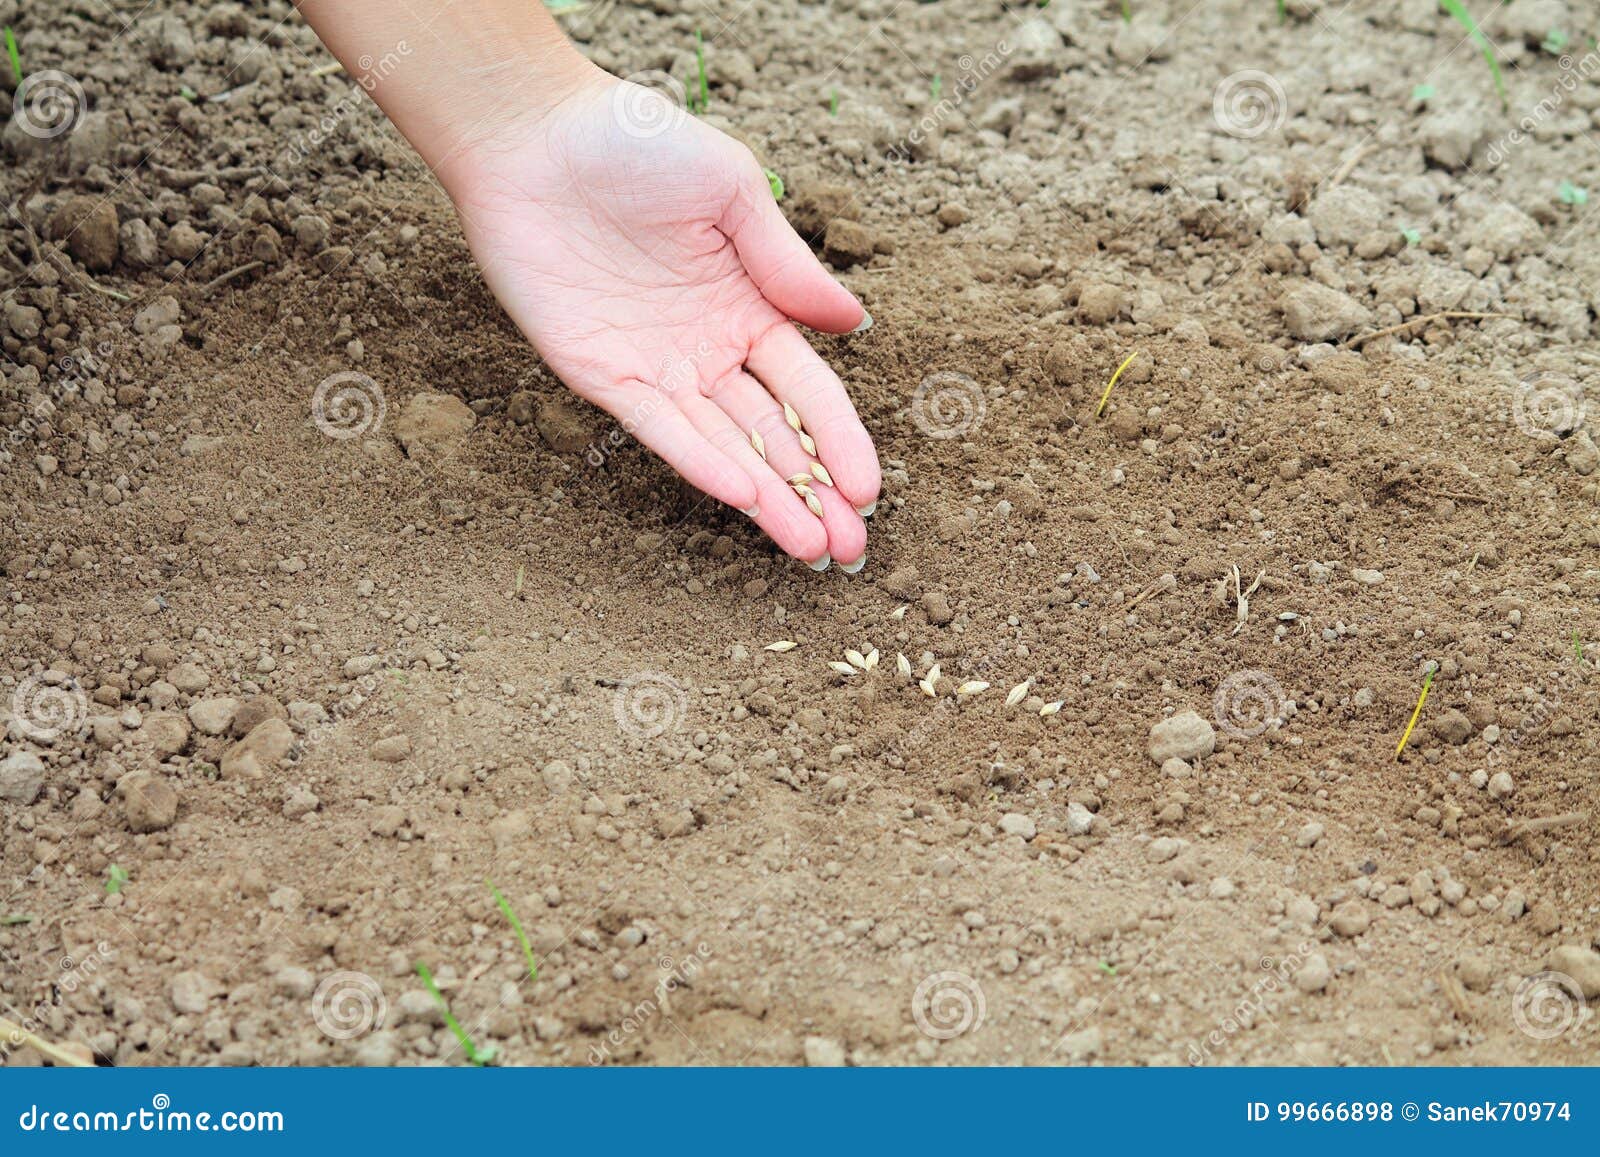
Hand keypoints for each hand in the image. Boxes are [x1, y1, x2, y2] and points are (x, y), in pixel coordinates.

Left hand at [442, 70, 878, 569]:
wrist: (534, 136)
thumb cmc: (636, 143)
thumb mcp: (731, 192)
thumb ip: (786, 264)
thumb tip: (854, 323)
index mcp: (749, 308)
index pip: (807, 390)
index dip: (840, 440)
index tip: (869, 490)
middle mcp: (707, 349)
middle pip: (772, 435)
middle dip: (813, 492)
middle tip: (849, 550)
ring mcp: (656, 367)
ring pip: (722, 447)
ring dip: (766, 499)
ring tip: (809, 549)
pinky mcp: (602, 374)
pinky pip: (658, 428)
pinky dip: (699, 462)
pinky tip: (742, 496)